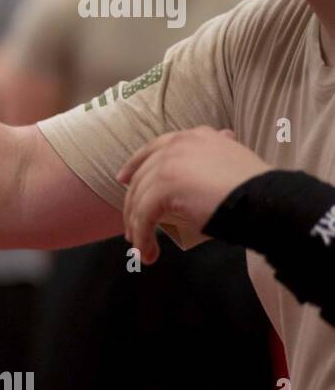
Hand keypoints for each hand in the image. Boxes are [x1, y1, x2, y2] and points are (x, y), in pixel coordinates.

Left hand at [117, 126, 269, 262]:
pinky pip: (144, 217)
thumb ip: (214, 155)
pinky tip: (147, 253)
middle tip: (132, 228)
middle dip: (133, 205)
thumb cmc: (256, 189)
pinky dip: (142, 237)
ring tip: (141, 247)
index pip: (153, 148)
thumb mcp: (231, 161)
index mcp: (194, 136)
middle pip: (141, 177)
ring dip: (136, 227)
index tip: (122, 181)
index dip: (134, 165)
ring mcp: (168, 165)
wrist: (268, 200)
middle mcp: (178, 145)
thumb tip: (213, 147)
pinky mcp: (164, 188)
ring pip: (139, 199)